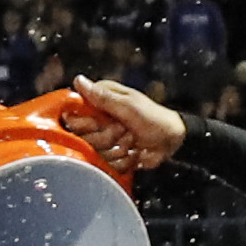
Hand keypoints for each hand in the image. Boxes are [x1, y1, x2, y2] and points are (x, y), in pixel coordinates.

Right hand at [65, 76, 185, 171]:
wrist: (172, 141)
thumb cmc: (154, 119)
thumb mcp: (128, 106)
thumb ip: (102, 97)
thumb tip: (78, 81)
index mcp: (101, 102)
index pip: (73, 115)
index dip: (84, 123)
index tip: (98, 123)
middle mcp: (100, 120)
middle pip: (83, 137)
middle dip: (105, 137)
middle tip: (122, 130)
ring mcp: (107, 139)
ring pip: (96, 153)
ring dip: (117, 149)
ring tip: (132, 141)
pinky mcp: (114, 155)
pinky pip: (108, 164)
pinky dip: (124, 161)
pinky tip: (135, 152)